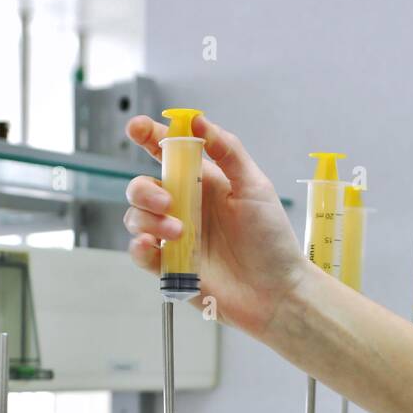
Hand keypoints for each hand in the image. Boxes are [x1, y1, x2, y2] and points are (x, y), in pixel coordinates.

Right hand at [124, 114, 305, 340]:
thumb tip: (196, 120)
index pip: (168, 154)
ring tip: (178, 232)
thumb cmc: (272, 240)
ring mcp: (175, 238)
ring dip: (148, 220)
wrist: (276, 292)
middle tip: (168, 202)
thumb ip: (227, 150)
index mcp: (204, 184)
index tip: (137, 129)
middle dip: (144, 190)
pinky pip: (139, 253)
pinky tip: (154, 246)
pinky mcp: (171, 268)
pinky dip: (139, 247)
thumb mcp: (254, 186)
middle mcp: (185, 208)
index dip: (149, 137)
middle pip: (142, 187)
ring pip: (137, 218)